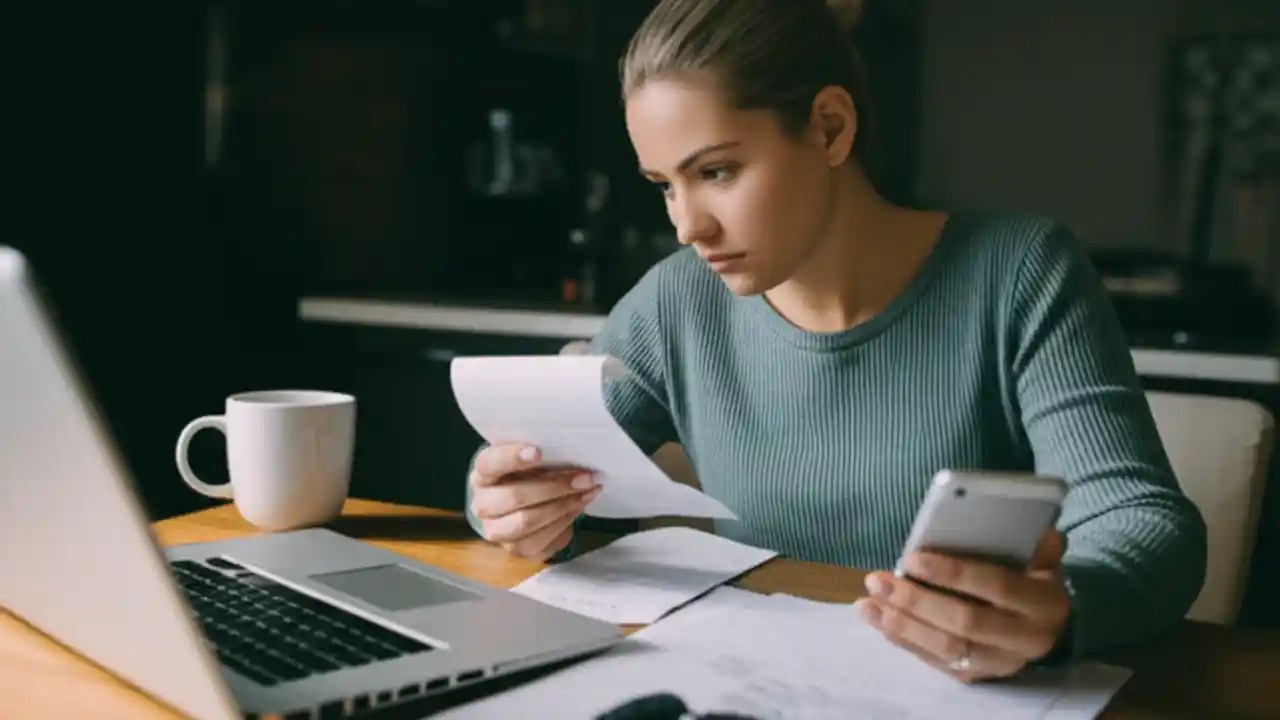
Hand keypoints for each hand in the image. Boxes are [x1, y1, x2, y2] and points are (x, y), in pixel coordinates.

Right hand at [469, 443, 600, 561]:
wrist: (526, 505)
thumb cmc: (529, 476)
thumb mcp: (530, 460)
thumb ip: (541, 455)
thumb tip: (572, 453)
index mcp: (482, 475)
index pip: (489, 464)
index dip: (511, 457)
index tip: (538, 451)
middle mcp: (483, 505)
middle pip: (514, 497)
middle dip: (553, 487)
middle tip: (584, 477)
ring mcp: (496, 531)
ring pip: (527, 522)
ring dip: (563, 506)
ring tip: (587, 492)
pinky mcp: (516, 551)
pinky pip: (541, 541)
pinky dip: (564, 523)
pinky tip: (578, 507)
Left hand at [855, 529, 1070, 681]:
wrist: (1043, 624)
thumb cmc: (1031, 576)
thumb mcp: (1038, 554)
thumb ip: (1025, 539)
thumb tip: (1008, 518)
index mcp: (1043, 602)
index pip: (996, 585)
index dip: (952, 572)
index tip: (911, 558)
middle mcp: (1026, 639)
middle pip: (964, 623)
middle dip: (915, 601)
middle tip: (877, 582)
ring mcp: (1000, 663)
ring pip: (946, 649)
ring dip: (901, 625)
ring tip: (867, 604)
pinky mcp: (977, 677)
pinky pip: (936, 663)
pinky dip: (904, 641)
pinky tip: (879, 620)